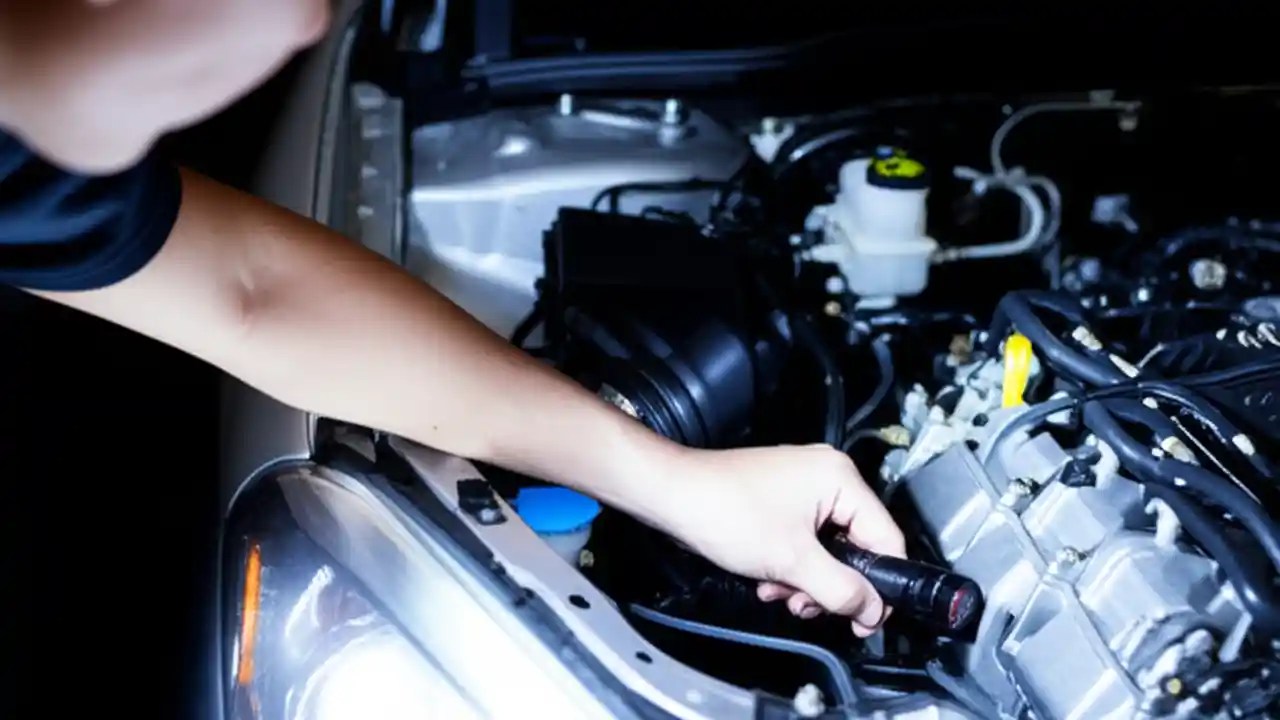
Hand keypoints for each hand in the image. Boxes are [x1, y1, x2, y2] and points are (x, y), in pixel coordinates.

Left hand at [647, 444, 905, 636]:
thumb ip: (840, 589)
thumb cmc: (726, 513)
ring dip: (805, 582)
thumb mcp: (792, 560)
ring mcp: (804, 488)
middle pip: (856, 548)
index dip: (880, 586)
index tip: (865, 620)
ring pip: (827, 552)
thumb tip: (872, 611)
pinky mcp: (783, 502)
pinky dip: (790, 567)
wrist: (672, 496)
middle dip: (829, 585)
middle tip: (805, 605)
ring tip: (777, 590)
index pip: (886, 539)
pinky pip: (804, 543)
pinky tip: (767, 580)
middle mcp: (829, 477)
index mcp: (842, 479)